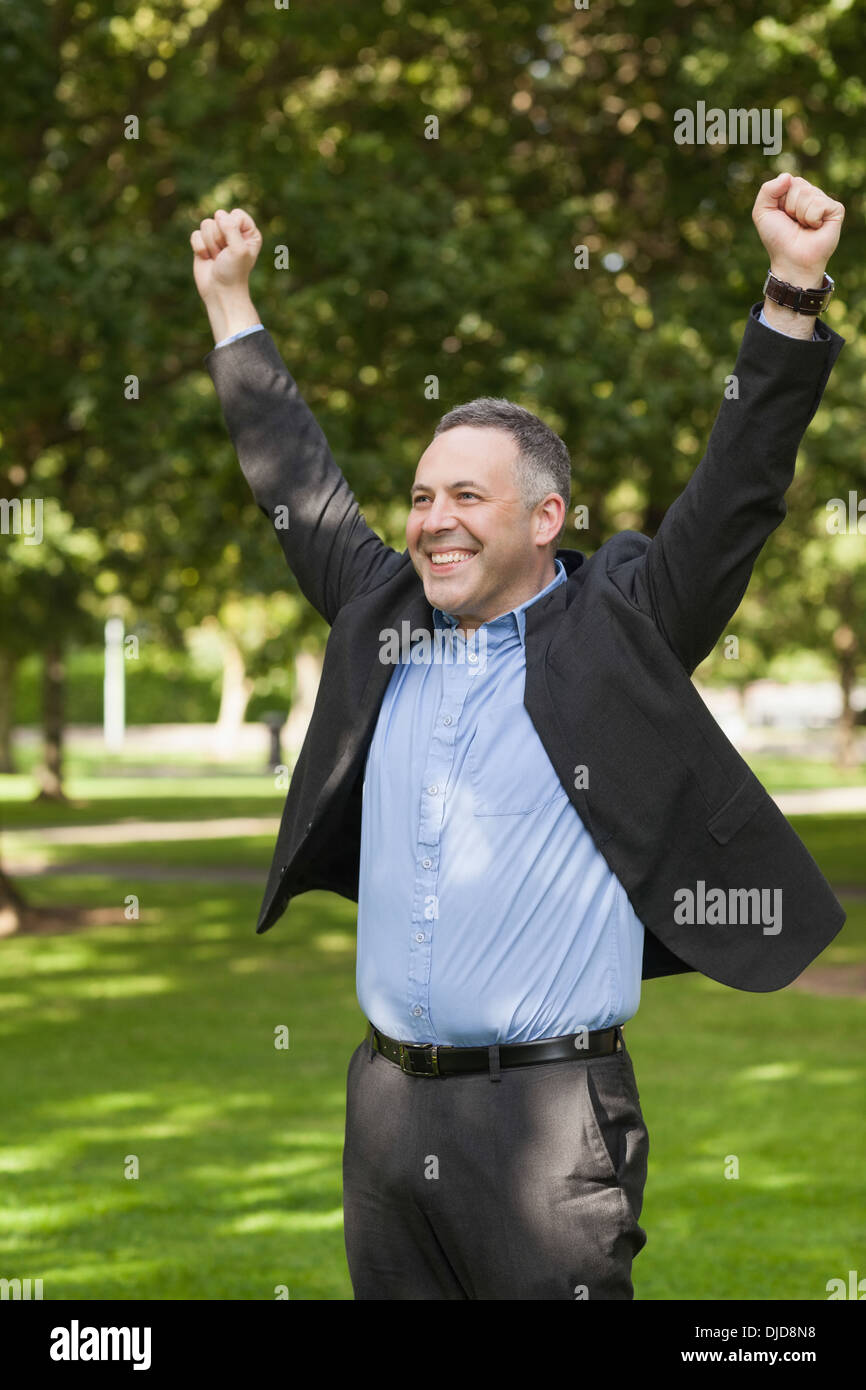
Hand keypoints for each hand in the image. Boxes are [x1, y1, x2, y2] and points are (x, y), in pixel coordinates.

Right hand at [190, 208, 262, 300]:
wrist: (220, 292)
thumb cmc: (234, 273)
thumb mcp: (239, 250)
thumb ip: (231, 229)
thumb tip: (219, 214)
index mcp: (248, 232)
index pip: (236, 214)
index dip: (232, 228)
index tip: (235, 246)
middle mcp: (233, 231)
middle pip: (219, 217)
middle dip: (219, 238)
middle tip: (225, 255)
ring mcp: (217, 236)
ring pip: (206, 224)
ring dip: (210, 244)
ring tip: (217, 257)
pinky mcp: (202, 243)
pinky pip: (195, 234)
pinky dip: (199, 248)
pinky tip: (207, 258)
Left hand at [752, 172, 843, 286]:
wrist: (792, 259)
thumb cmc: (778, 239)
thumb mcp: (762, 212)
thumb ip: (767, 190)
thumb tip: (788, 176)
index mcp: (794, 193)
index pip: (788, 180)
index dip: (780, 200)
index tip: (781, 216)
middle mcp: (810, 195)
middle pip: (798, 184)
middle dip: (790, 206)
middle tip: (793, 223)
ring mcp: (823, 202)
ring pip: (808, 193)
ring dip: (800, 214)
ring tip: (804, 227)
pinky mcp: (836, 210)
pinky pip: (820, 203)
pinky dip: (812, 218)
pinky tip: (815, 228)